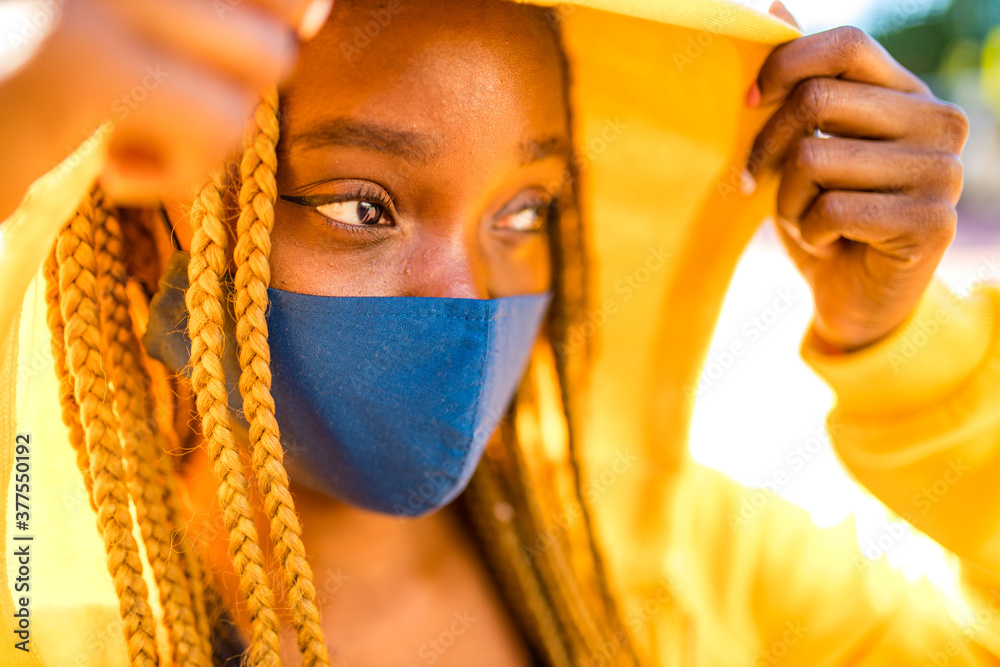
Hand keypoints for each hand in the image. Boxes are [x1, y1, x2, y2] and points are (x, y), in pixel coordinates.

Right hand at [0, 0, 332, 219]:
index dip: (274, 6)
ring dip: (214, 127)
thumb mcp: (114, 40)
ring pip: (266, 57)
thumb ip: (195, 20)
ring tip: (132, 137)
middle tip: (180, 95)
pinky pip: (220, 121)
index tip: (241, 45)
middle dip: (252, 62)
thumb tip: (313, 6)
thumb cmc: (20, 97)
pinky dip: (185, 170)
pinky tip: (117, 172)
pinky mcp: (73, 54)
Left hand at [747, 2, 968, 351]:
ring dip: (788, 200)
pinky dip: (810, 231)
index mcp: (908, 93)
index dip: (783, 66)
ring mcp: (942, 173)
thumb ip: (799, 83)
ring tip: (805, 219)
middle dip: (769, 148)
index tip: (747, 104)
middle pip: (818, 99)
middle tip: (757, 182)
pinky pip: (832, 210)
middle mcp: (938, 123)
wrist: (854, 298)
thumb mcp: (805, 146)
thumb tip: (772, 5)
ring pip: (816, 159)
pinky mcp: (931, 223)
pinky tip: (828, 243)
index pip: (844, 44)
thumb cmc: (826, 216)